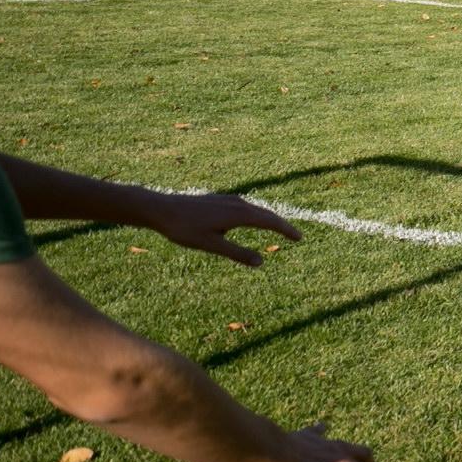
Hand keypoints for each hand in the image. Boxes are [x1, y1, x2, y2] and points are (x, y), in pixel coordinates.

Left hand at [145, 192, 302, 267]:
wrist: (161, 209)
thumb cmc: (185, 228)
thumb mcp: (212, 245)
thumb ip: (237, 253)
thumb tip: (261, 262)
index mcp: (239, 214)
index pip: (270, 222)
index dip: (287, 230)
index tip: (300, 238)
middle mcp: (237, 203)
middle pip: (266, 214)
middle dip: (282, 224)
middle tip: (295, 235)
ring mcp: (228, 199)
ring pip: (255, 209)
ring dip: (269, 219)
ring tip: (277, 228)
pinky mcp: (219, 200)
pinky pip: (245, 207)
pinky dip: (256, 215)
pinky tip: (250, 220)